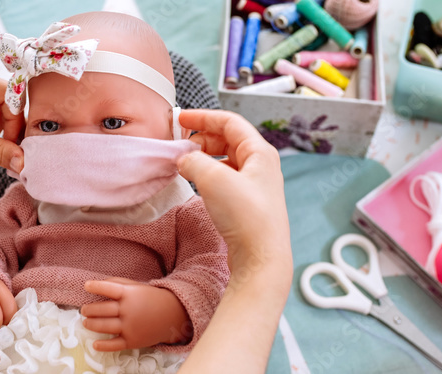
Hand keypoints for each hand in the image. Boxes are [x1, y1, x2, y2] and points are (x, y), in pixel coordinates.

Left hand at [81, 278, 188, 351]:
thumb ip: (118, 283)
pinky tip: (94, 344)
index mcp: (130, 294)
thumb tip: (98, 284)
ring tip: (85, 322)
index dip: (96, 287)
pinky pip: (115, 345)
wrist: (173, 315)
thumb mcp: (137, 286)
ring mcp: (130, 327)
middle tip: (84, 310)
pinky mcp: (133, 341)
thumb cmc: (151, 298)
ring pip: (104, 326)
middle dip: (89, 310)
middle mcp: (129, 310)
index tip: (86, 286)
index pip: (108, 289)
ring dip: (91, 324)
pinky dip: (103, 346)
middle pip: (102, 309)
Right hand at [174, 110, 291, 373]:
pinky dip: (208, 175)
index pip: (230, 122)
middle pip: (228, 140)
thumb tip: (183, 159)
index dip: (203, 117)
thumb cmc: (246, 217)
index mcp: (260, 152)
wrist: (261, 258)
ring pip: (226, 160)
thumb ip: (193, 161)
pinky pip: (225, 179)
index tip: (181, 119)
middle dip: (202, 138)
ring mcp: (255, 185)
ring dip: (204, 157)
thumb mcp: (213, 179)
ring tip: (185, 164)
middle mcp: (261, 166)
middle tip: (181, 145)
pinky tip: (196, 183)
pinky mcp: (248, 204)